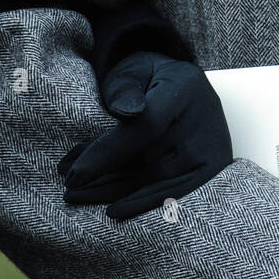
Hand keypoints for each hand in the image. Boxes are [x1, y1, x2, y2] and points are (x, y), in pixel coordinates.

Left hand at [58, 51, 232, 219]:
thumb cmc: (152, 78)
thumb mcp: (136, 68)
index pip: (146, 127)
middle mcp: (205, 118)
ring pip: (154, 179)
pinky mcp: (210, 168)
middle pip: (147, 159)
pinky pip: (174, 193)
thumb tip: (126, 112)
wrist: (191, 88)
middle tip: (67, 187)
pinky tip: (114, 210)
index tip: (72, 174)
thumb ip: (125, 86)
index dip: (107, 153)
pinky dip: (142, 204)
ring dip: (112, 191)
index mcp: (185, 86)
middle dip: (100, 176)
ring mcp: (211, 146)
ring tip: (79, 195)